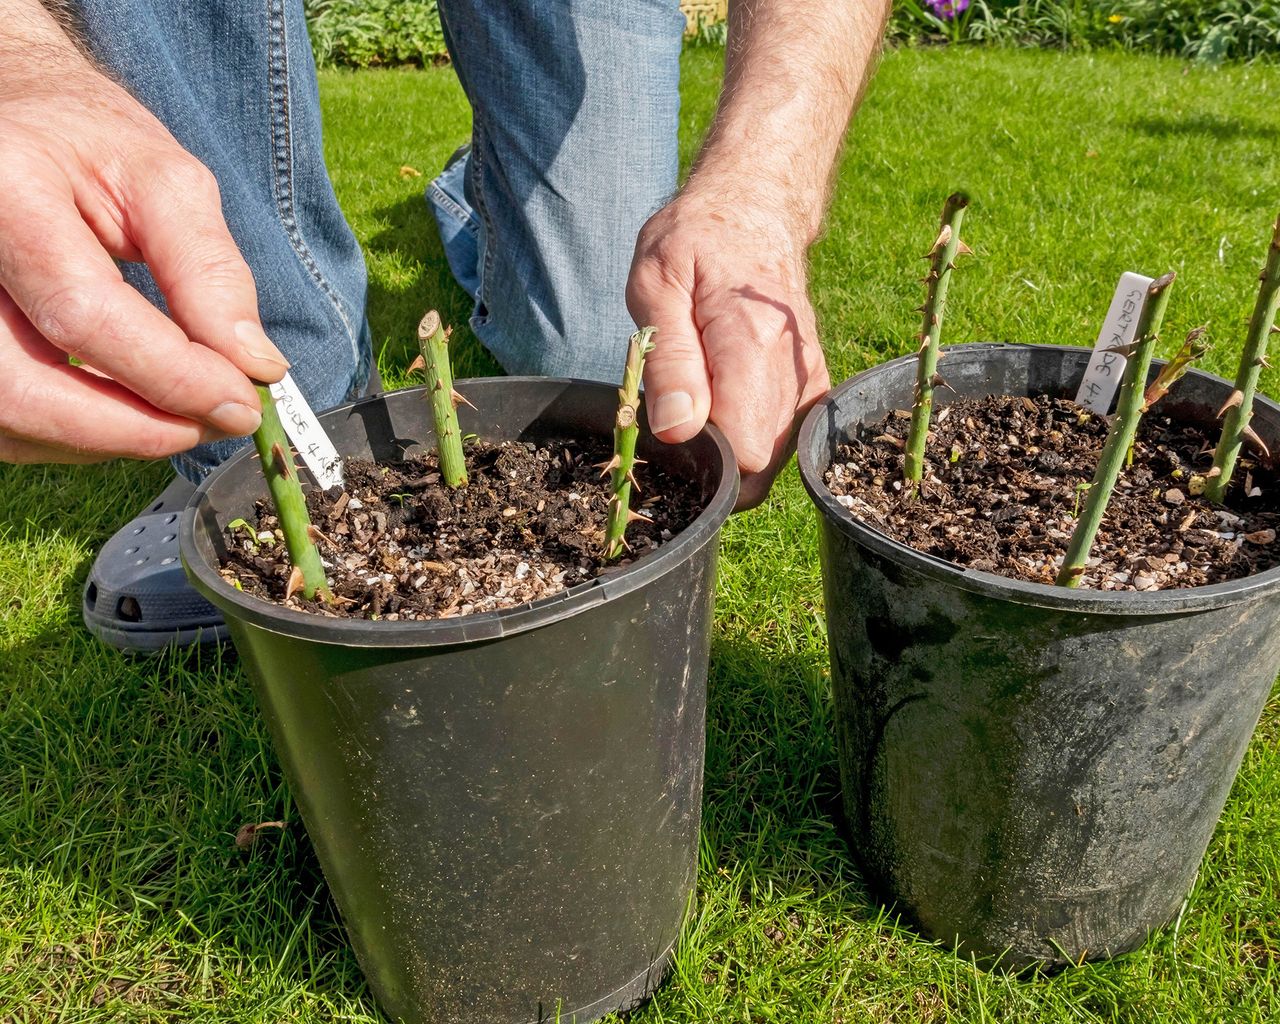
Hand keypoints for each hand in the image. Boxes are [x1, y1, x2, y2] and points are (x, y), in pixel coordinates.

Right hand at [0, 45, 288, 463]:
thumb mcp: (164, 182)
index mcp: (5, 192)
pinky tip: (129, 413)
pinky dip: (75, 436)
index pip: (85, 313)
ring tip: (181, 418)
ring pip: (10, 420)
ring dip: (108, 441)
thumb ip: (211, 271)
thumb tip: (255, 367)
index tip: (242, 404)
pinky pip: (4, 423)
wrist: (8, 126)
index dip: (171, 376)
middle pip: (25, 389)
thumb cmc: (87, 147)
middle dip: (135, 429)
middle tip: (215, 425)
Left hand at [626, 188, 829, 508]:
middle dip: (714, 457)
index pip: (743, 451)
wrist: (754, 208)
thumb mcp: (656, 285)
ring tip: (701, 394)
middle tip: (679, 408)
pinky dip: (753, 434)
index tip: (671, 426)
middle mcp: (794, 367)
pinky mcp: (815, 383)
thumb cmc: (694, 240)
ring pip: (773, 457)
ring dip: (732, 445)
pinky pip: (786, 439)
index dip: (702, 456)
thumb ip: (668, 361)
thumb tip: (677, 431)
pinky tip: (726, 401)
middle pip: (758, 464)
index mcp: (754, 343)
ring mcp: (810, 378)